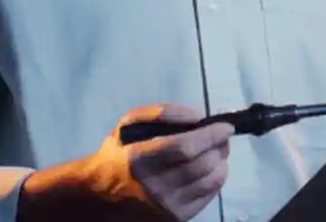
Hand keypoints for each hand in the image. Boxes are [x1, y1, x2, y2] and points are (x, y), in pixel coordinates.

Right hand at [18, 103, 232, 221]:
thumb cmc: (118, 154)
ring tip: (219, 152)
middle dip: (219, 147)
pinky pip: (207, 198)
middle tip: (223, 137)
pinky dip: (216, 181)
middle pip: (201, 165)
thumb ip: (162, 113)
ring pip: (208, 182)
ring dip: (221, 163)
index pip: (185, 147)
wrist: (100, 196)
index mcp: (139, 159)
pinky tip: (212, 170)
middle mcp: (153, 186)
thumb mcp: (129, 124)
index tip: (225, 126)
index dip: (210, 136)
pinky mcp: (174, 219)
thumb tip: (198, 116)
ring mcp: (165, 206)